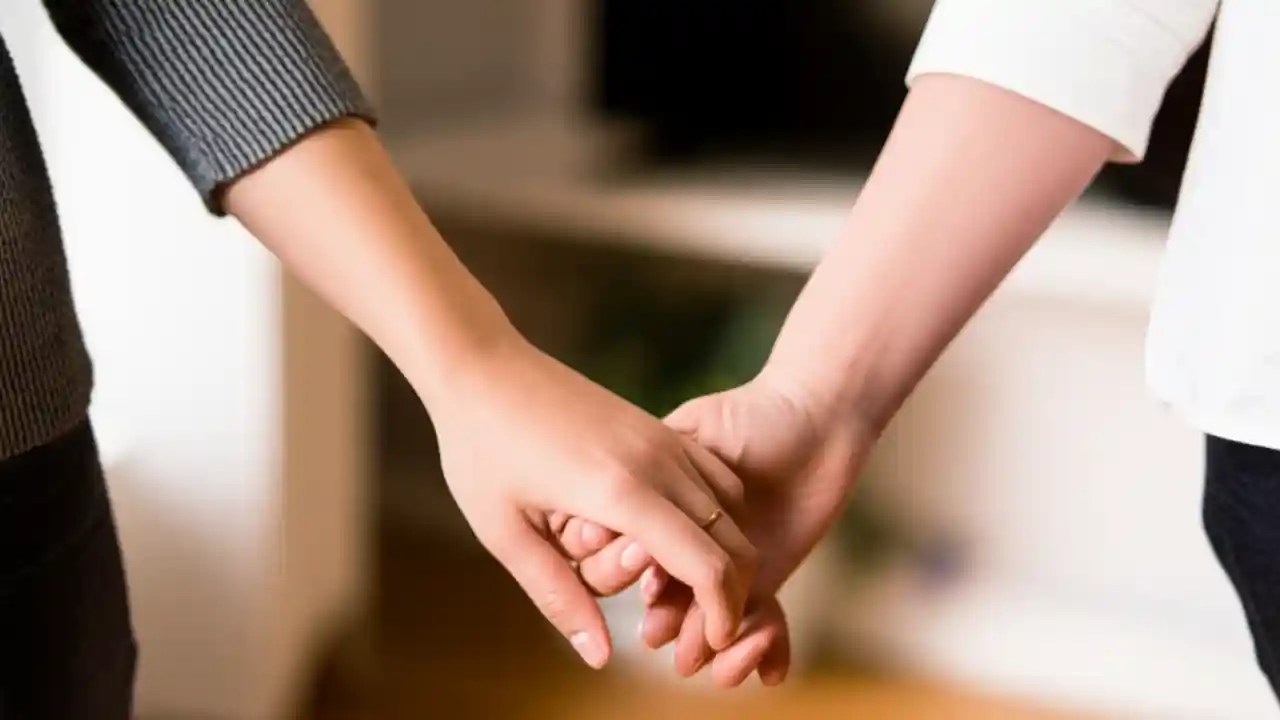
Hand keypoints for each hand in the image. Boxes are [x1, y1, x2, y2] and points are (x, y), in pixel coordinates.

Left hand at [430, 338, 756, 668]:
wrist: (481, 367)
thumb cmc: (481, 450)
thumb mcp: (506, 533)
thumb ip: (558, 596)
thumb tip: (600, 656)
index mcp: (621, 492)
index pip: (705, 564)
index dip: (721, 613)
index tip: (710, 646)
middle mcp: (657, 460)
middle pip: (732, 538)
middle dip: (730, 591)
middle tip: (700, 629)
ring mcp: (662, 437)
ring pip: (729, 506)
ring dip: (723, 551)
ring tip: (687, 588)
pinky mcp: (658, 426)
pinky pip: (713, 474)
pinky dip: (716, 513)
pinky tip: (680, 537)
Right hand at [575, 369, 870, 685]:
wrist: (816, 419)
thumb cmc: (750, 415)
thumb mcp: (691, 428)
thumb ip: (652, 458)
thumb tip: (609, 488)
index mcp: (654, 512)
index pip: (627, 557)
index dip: (624, 571)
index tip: (637, 572)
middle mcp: (683, 548)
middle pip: (662, 601)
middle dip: (662, 616)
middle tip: (660, 627)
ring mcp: (721, 569)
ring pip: (703, 623)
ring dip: (701, 642)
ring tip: (706, 646)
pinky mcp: (763, 582)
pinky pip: (752, 626)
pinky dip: (755, 653)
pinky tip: (764, 666)